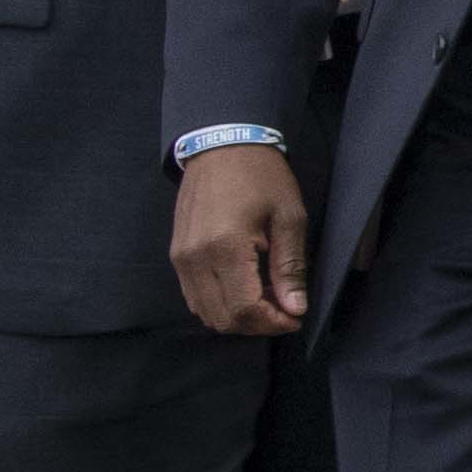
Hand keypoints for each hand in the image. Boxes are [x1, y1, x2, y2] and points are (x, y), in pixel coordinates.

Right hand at [171, 144, 311, 336]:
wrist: (221, 146)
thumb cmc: (261, 176)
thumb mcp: (289, 217)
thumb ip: (290, 267)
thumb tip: (295, 308)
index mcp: (225, 247)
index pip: (244, 310)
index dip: (272, 324)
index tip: (295, 318)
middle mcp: (195, 258)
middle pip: (223, 318)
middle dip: (258, 325)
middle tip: (285, 310)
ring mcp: (180, 258)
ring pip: (205, 312)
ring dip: (238, 316)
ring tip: (268, 298)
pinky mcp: (176, 255)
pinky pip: (194, 296)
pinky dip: (220, 303)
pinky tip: (245, 288)